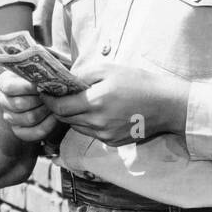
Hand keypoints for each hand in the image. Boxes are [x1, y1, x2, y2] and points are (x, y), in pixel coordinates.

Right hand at [0, 68, 61, 142]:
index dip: (27, 87)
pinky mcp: (19, 131)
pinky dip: (47, 126)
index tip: (43, 84)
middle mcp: (3, 100)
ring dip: (46, 111)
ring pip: (28, 118)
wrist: (55, 93)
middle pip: (19, 104)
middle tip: (54, 95)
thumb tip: (45, 70)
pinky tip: (55, 117)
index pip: (10, 87)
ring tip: (56, 104)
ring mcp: (10, 117)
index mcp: (4, 82)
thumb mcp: (44, 67)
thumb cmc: (48, 77)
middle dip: (40, 100)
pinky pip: (32, 133)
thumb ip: (42, 66)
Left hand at [44, 63, 189, 145]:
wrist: (168, 105)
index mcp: (95, 103)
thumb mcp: (109, 70)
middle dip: (58, 107)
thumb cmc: (140, 82)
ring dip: (73, 115)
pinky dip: (89, 123)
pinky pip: (91, 133)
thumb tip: (63, 81)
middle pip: (65, 119)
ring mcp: (105, 135)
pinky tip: (99, 111)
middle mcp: (98, 123)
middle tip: (57, 95)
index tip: (44, 91)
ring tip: (80, 101)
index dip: (48, 100)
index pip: (59, 107)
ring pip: (77, 127)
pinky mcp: (112, 142)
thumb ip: (82, 75)